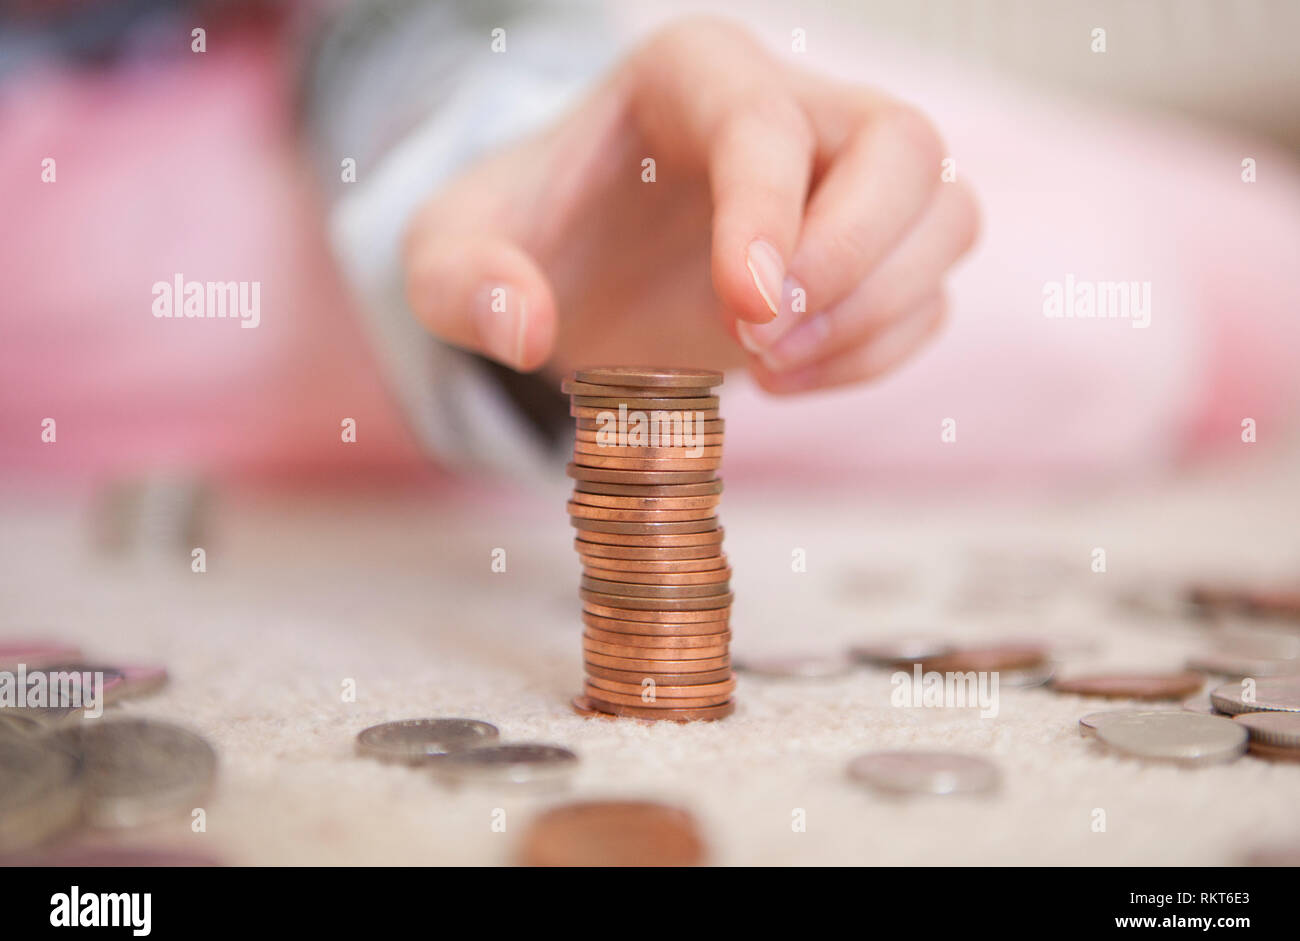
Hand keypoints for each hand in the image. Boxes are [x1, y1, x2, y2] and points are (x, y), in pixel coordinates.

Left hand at [403, 16, 977, 392]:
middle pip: (907, 146)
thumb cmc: (528, 238)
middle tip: (761, 339)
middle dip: (855, 258)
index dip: (771, 213)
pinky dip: (879, 352)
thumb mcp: (449, 254)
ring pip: (947, 213)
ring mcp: (843, 183)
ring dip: (879, 311)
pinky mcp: (868, 254)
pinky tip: (786, 377)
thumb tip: (523, 326)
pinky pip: (932, 295)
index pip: (768, 122)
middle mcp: (791, 110)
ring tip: (769, 366)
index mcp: (691, 76)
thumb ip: (462, 282)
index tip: (746, 312)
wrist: (578, 267)